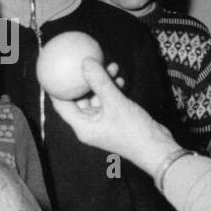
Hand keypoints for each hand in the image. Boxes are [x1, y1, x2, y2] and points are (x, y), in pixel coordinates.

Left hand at [48, 58, 175, 170]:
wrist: (157, 148)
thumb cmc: (133, 130)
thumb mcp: (115, 102)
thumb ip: (100, 82)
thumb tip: (85, 62)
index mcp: (82, 126)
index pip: (61, 104)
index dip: (55, 87)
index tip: (54, 70)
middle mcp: (89, 125)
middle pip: (79, 99)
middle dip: (84, 80)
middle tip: (86, 62)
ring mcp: (102, 123)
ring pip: (97, 98)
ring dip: (102, 82)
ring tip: (110, 65)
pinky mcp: (115, 120)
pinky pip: (109, 101)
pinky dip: (112, 89)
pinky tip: (119, 77)